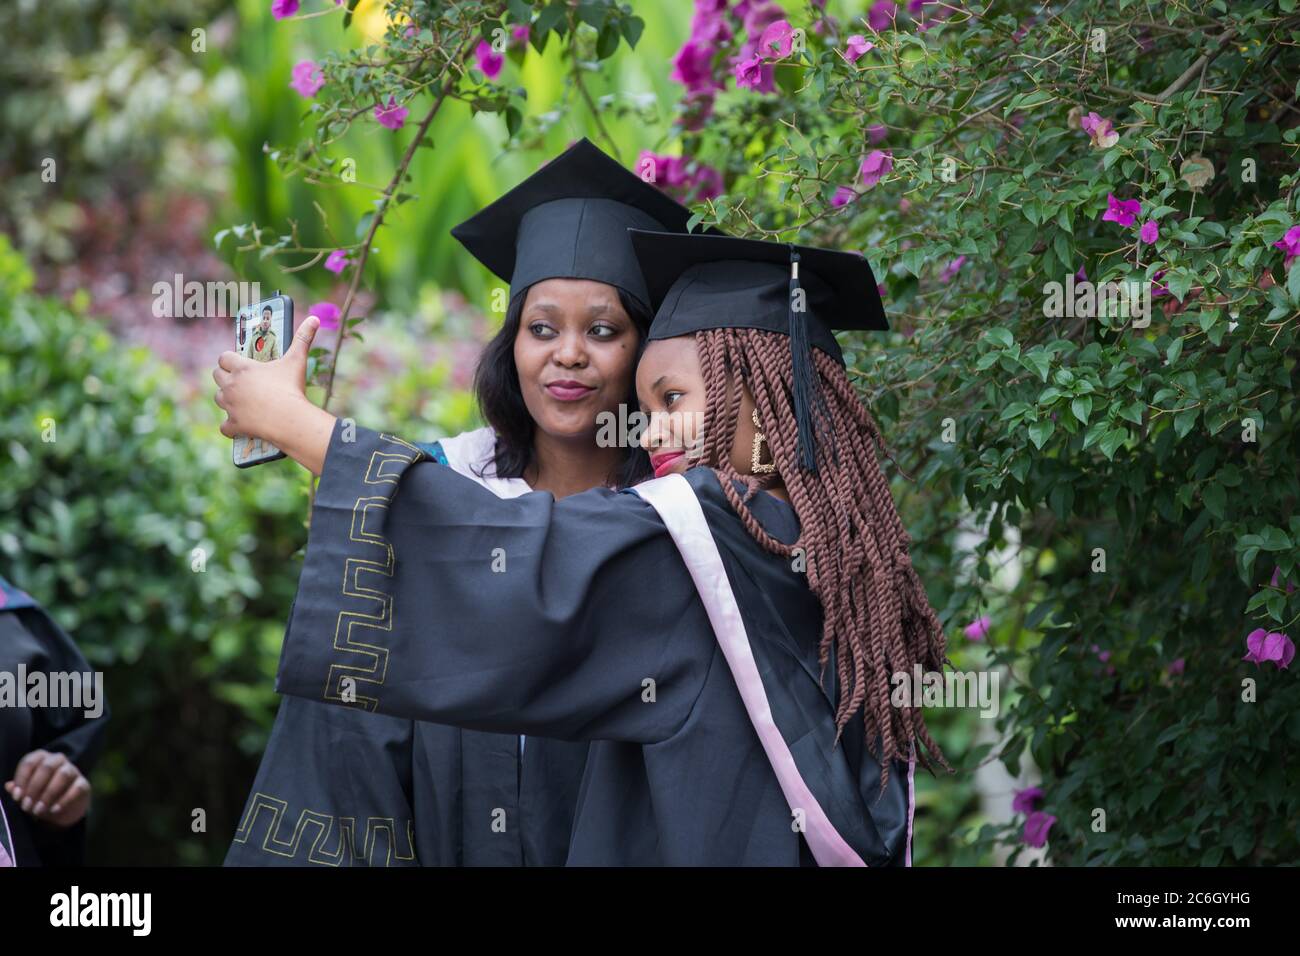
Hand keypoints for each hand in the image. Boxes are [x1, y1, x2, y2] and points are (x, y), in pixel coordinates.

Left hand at [5, 750, 91, 827]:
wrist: (61, 810)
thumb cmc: (39, 797)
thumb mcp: (26, 795)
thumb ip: (17, 790)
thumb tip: (9, 786)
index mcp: (41, 758)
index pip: (30, 762)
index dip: (22, 779)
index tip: (16, 796)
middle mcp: (58, 760)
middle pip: (47, 767)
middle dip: (35, 787)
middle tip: (27, 806)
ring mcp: (73, 770)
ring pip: (63, 775)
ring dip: (48, 794)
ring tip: (38, 810)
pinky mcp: (83, 784)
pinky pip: (76, 788)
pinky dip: (64, 800)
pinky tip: (53, 810)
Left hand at [214, 314, 320, 444]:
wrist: (290, 419)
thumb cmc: (291, 388)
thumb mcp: (297, 361)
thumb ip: (303, 338)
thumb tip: (314, 319)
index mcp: (242, 368)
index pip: (223, 357)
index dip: (230, 360)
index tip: (239, 364)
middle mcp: (231, 385)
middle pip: (216, 376)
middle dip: (226, 378)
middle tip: (241, 382)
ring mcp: (230, 405)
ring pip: (218, 399)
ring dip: (227, 399)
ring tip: (242, 401)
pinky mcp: (234, 424)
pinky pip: (224, 426)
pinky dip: (230, 426)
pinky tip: (240, 425)